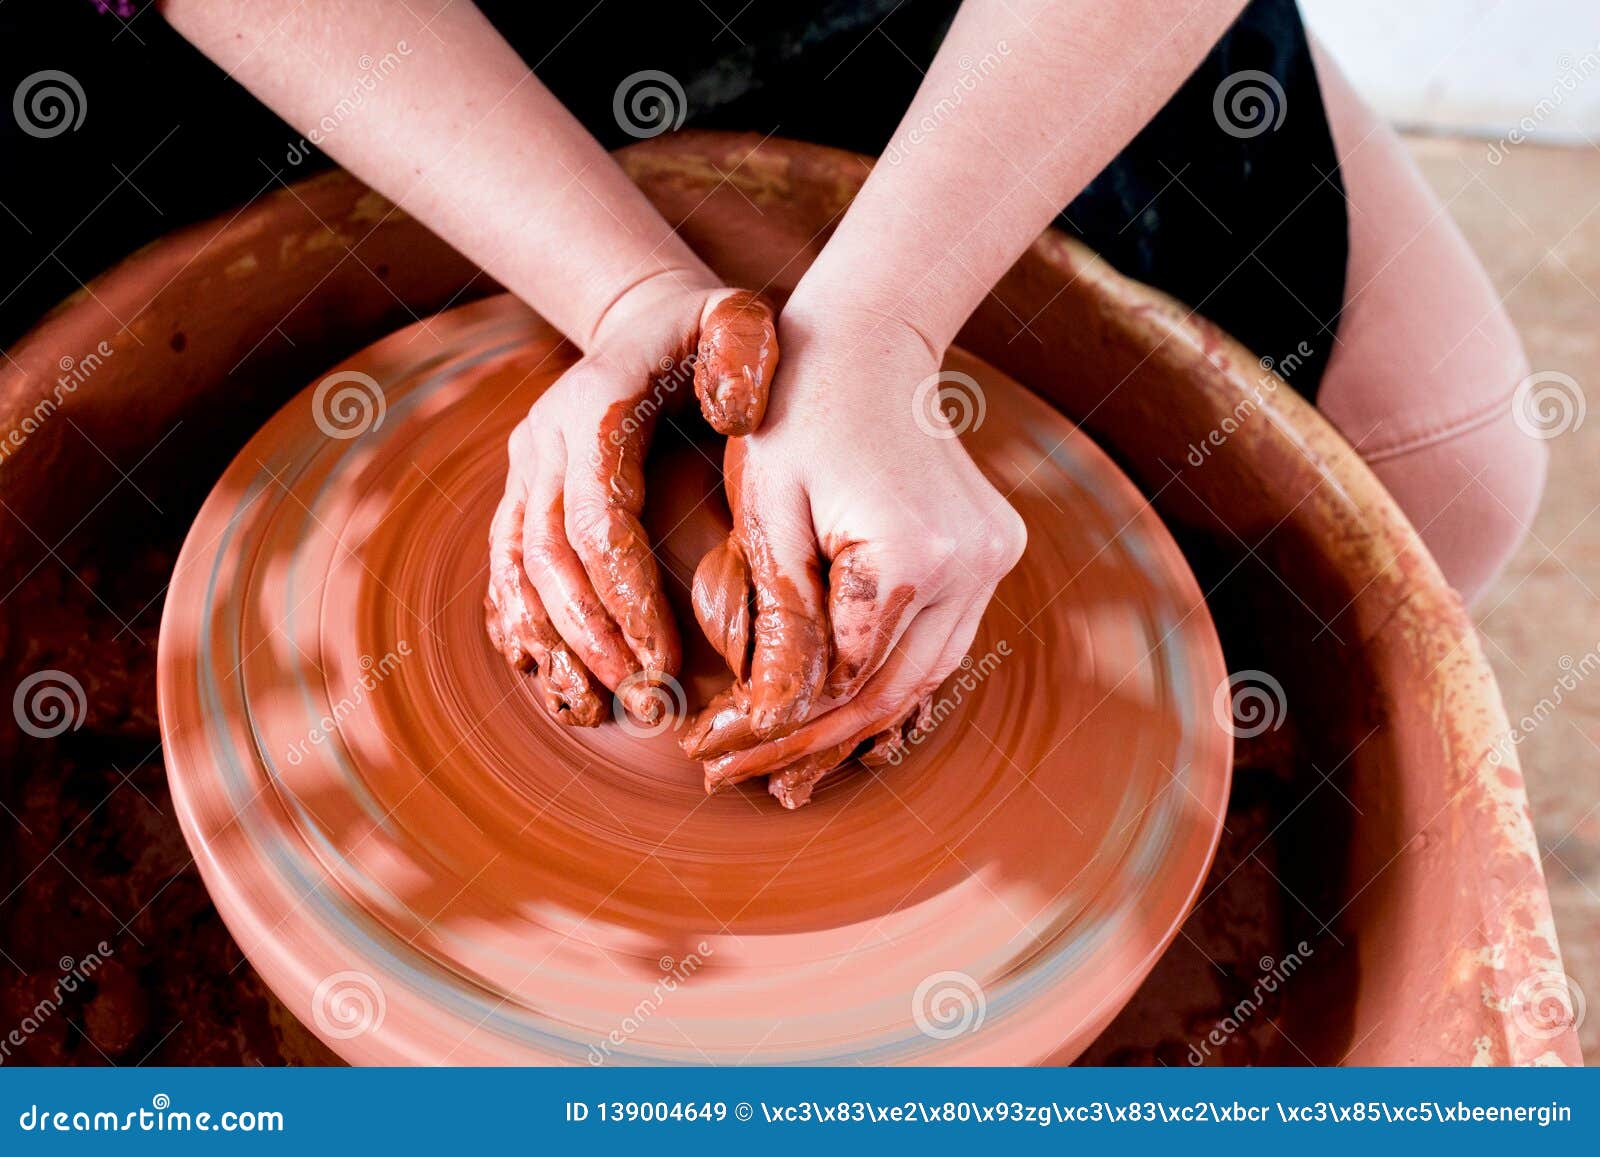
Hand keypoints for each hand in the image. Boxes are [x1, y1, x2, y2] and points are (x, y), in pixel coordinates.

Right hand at [485, 279, 777, 724]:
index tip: (664, 657)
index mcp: (593, 406)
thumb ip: (741, 351)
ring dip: (550, 645)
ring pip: (513, 573)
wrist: (646, 320)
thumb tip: (732, 412)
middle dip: (589, 635)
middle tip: (638, 696)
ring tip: (595, 707)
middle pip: (545, 557)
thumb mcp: (739, 320)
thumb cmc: (710, 336)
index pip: (596, 518)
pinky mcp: (521, 497)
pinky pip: (505, 574)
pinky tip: (555, 683)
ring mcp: (524, 471)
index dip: (624, 594)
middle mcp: (542, 441)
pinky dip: (523, 630)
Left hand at [681, 301, 1026, 803]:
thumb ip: (779, 621)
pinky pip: (941, 644)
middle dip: (810, 745)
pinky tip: (845, 722)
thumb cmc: (798, 411)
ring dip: (855, 729)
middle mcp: (971, 566)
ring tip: (789, 777)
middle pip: (887, 691)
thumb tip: (772, 719)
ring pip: (924, 679)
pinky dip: (892, 683)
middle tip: (743, 781)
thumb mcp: (766, 515)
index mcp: (909, 553)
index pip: (836, 676)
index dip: (772, 728)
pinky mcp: (995, 554)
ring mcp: (994, 561)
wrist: (870, 338)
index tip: (710, 754)